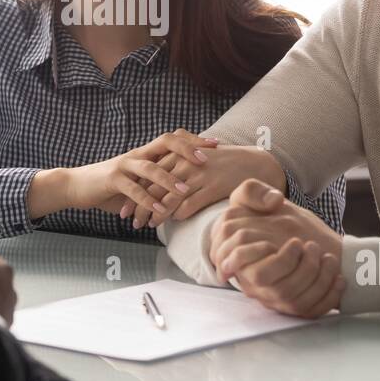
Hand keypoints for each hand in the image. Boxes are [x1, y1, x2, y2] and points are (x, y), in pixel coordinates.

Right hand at [45, 129, 217, 217]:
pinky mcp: (112, 180)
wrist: (77, 186)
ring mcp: (124, 166)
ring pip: (150, 167)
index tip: (216, 144)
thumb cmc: (112, 187)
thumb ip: (159, 186)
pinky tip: (160, 211)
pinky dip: (148, 200)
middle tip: (206, 159)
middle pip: (165, 142)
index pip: (174, 139)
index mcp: (146, 153)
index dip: (195, 140)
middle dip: (187, 149)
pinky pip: (133, 189)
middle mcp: (138, 155)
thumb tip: (186, 195)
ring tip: (185, 190)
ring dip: (169, 179)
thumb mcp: (139, 183)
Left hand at [126, 144, 286, 228]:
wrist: (254, 162)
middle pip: (154, 188)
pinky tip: (171, 223)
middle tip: (131, 221)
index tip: (125, 206)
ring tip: (147, 226)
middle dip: (140, 206)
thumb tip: (158, 183)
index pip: (149, 175)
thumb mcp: (196, 157)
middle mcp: (185, 164)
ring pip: (168, 199)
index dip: (135, 192)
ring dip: (155, 215)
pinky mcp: (211, 188)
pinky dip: (177, 216)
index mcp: (179, 154)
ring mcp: (198, 176)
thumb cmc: (223, 162)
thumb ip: (178, 165)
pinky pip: (188, 206)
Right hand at [208, 179, 344, 317]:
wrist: (291, 235)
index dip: (270, 254)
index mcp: (237, 256)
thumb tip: (273, 201)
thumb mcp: (251, 196)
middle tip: (310, 246)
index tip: (293, 241)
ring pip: (291, 297)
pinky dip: (328, 295)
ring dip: (316, 276)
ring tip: (327, 257)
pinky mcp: (293, 307)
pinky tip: (338, 278)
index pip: (244, 264)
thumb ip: (252, 192)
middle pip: (269, 282)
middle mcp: (252, 282)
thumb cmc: (268, 216)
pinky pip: (309, 311)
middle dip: (296, 264)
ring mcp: (272, 297)